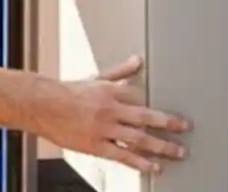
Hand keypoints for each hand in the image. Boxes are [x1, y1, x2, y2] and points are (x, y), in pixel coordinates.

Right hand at [36, 55, 190, 174]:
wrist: (42, 105)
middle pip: (146, 118)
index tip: (177, 116)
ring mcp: (104, 129)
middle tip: (186, 129)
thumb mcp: (97, 78)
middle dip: (169, 124)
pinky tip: (153, 167)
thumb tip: (137, 60)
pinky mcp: (95, 145)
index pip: (142, 99)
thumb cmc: (67, 91)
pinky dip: (139, 162)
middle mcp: (111, 109)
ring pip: (138, 139)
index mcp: (112, 91)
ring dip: (160, 147)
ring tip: (177, 152)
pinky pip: (121, 156)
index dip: (161, 109)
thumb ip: (120, 72)